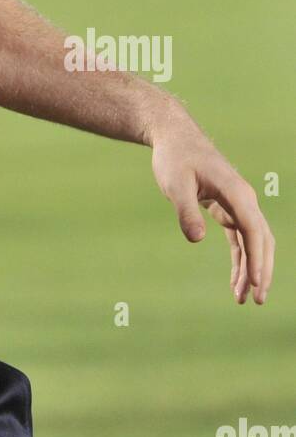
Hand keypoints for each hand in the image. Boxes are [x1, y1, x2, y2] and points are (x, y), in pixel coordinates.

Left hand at [151, 118, 274, 304]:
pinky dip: (240, 259)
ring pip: (253, 242)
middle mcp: (243, 199)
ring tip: (242, 298)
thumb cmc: (174, 157)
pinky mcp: (227, 207)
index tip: (256, 283)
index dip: (257, 258)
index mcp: (236, 192)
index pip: (253, 230)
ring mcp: (237, 204)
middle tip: (256, 300)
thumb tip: (196, 239)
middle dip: (262, 270)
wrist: (174, 136)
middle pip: (261, 240)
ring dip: (251, 269)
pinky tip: (235, 281)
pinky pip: (240, 238)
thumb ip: (186, 211)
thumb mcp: (174, 183)